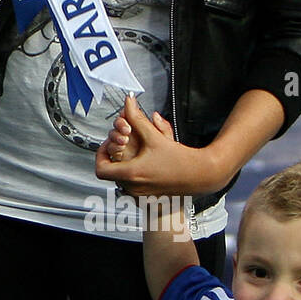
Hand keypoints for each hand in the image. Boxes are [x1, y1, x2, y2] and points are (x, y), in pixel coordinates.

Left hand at [94, 95, 220, 196]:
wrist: (200, 176)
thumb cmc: (180, 159)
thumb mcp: (155, 137)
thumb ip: (137, 118)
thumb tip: (128, 101)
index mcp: (132, 173)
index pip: (100, 169)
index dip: (100, 155)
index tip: (108, 145)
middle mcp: (133, 187)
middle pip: (109, 173)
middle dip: (113, 157)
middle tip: (121, 146)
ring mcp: (139, 195)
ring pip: (119, 180)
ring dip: (122, 166)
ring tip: (132, 154)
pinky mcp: (146, 197)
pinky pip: (129, 187)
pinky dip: (131, 175)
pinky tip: (142, 165)